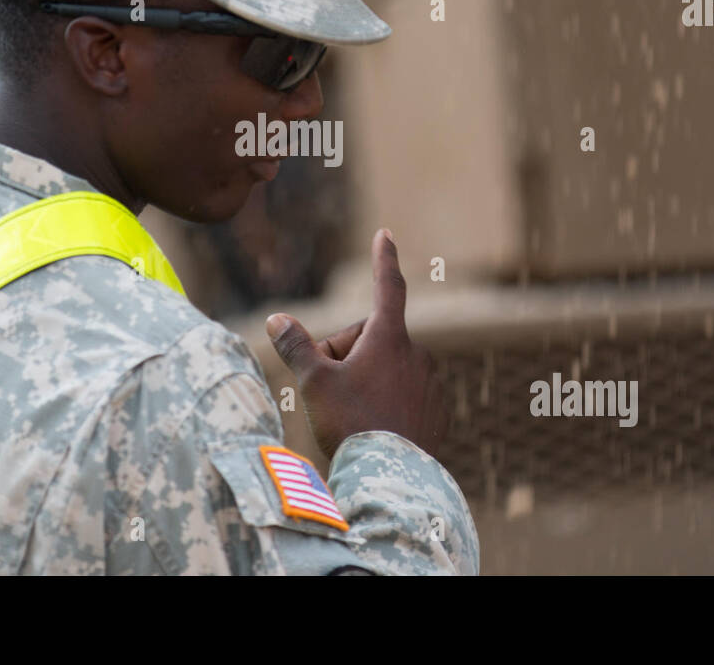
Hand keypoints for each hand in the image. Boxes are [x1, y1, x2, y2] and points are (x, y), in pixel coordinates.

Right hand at [266, 228, 449, 459]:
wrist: (392, 479)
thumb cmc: (352, 425)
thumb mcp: (314, 382)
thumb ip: (295, 346)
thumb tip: (276, 318)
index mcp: (390, 338)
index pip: (387, 286)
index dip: (383, 258)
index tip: (385, 234)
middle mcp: (417, 354)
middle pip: (370, 340)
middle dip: (345, 355)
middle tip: (328, 391)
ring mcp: (431, 383)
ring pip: (386, 369)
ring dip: (364, 381)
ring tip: (351, 417)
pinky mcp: (437, 411)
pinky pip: (403, 396)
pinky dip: (385, 406)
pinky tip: (372, 430)